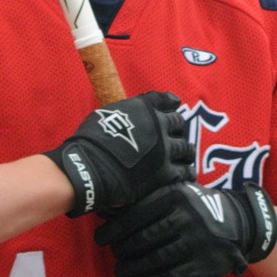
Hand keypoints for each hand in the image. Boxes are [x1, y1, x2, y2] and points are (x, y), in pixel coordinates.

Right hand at [46, 91, 191, 217]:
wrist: (89, 168)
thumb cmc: (89, 142)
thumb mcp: (105, 114)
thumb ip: (125, 113)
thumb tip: (128, 116)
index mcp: (145, 109)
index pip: (166, 101)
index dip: (170, 104)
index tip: (174, 106)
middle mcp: (160, 126)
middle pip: (178, 123)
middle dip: (177, 129)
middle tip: (175, 137)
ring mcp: (165, 150)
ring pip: (186, 148)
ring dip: (185, 152)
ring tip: (185, 157)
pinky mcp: (166, 173)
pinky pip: (184, 172)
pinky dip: (187, 173)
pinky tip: (186, 175)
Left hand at [97, 182, 276, 276]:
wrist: (240, 224)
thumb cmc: (196, 208)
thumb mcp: (178, 193)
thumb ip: (147, 199)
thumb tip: (105, 210)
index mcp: (177, 196)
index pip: (136, 215)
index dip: (114, 230)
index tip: (101, 238)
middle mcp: (188, 219)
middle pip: (144, 241)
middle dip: (122, 252)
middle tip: (115, 257)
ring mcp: (198, 244)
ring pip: (155, 262)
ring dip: (133, 270)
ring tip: (123, 272)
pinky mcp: (205, 266)